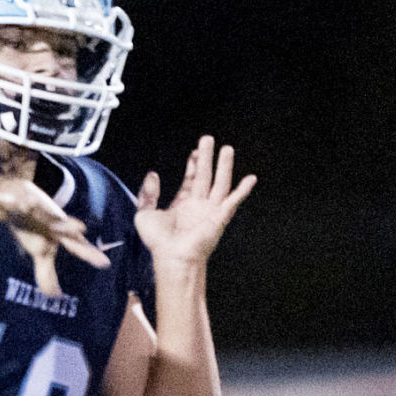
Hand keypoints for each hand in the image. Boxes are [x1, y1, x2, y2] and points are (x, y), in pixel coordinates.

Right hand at [0, 177, 110, 268]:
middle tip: (81, 229)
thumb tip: (55, 296)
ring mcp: (35, 206)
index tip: (104, 263)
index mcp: (58, 233)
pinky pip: (9, 201)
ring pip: (37, 207)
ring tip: (31, 206)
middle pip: (62, 224)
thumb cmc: (33, 227)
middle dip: (70, 226)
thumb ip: (47, 273)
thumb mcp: (39, 251)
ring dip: (35, 207)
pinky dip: (2, 200)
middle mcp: (51, 219)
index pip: (76, 246)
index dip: (89, 253)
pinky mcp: (16, 197)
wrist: (16, 198)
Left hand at [134, 136, 255, 268]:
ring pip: (220, 183)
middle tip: (208, 139)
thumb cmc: (159, 242)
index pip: (191, 179)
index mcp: (183, 204)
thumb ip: (147, 193)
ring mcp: (210, 211)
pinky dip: (243, 190)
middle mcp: (198, 206)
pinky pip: (233, 201)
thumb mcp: (144, 213)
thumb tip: (153, 174)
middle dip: (207, 157)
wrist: (172, 257)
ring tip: (227, 149)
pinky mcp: (219, 217)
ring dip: (224, 166)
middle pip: (205, 176)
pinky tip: (251, 178)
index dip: (193, 164)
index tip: (195, 150)